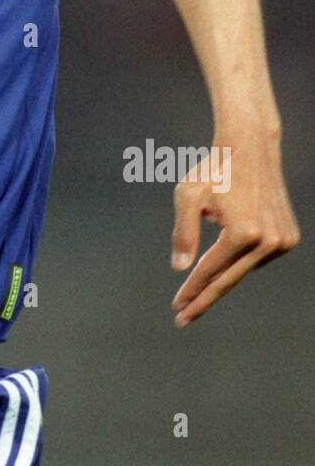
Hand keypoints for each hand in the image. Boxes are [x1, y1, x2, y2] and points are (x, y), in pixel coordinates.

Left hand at [170, 129, 299, 326]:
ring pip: (242, 268)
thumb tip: (180, 268)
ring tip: (203, 264)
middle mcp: (267, 240)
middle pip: (228, 279)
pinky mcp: (289, 238)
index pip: (210, 271)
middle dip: (203, 297)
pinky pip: (255, 258)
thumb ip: (184, 233)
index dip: (191, 291)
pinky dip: (239, 256)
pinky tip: (230, 240)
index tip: (177, 308)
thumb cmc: (214, 170)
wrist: (251, 148)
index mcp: (242, 232)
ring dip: (221, 270)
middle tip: (182, 316)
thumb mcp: (188, 196)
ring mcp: (282, 241)